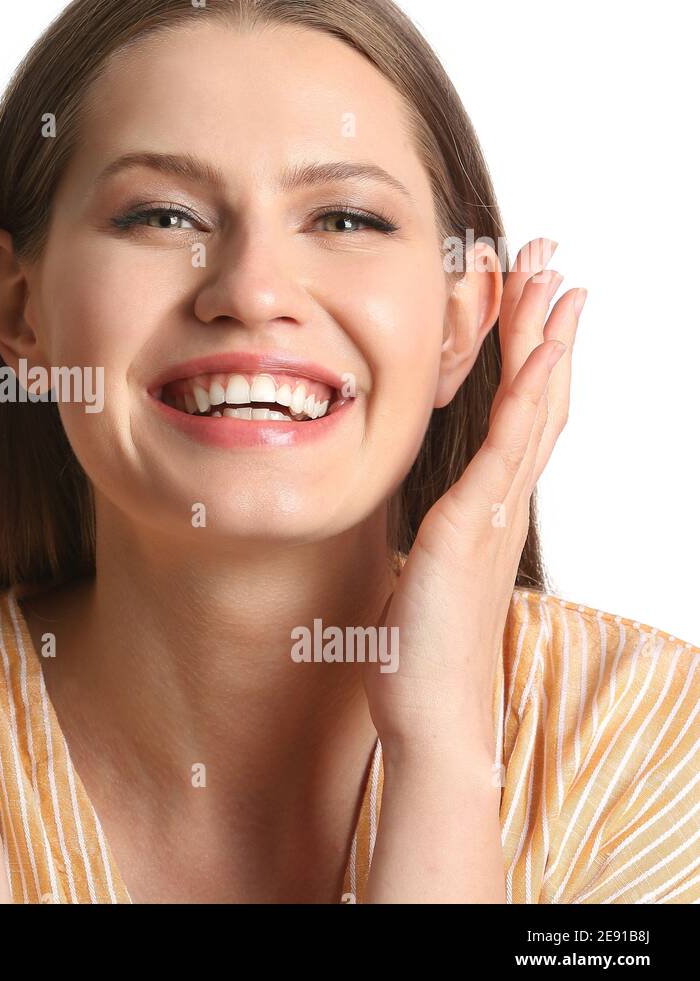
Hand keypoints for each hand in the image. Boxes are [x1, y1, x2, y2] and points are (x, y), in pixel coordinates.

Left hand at [362, 237, 585, 759]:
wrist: (430, 716)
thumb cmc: (418, 656)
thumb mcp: (420, 576)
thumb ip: (430, 540)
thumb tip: (420, 524)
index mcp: (486, 510)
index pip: (517, 417)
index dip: (530, 358)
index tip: (534, 304)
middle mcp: (501, 504)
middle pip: (537, 398)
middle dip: (546, 329)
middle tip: (557, 264)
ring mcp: (495, 513)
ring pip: (534, 409)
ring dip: (548, 341)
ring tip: (561, 280)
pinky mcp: (475, 526)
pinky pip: (510, 447)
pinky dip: (532, 395)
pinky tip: (546, 351)